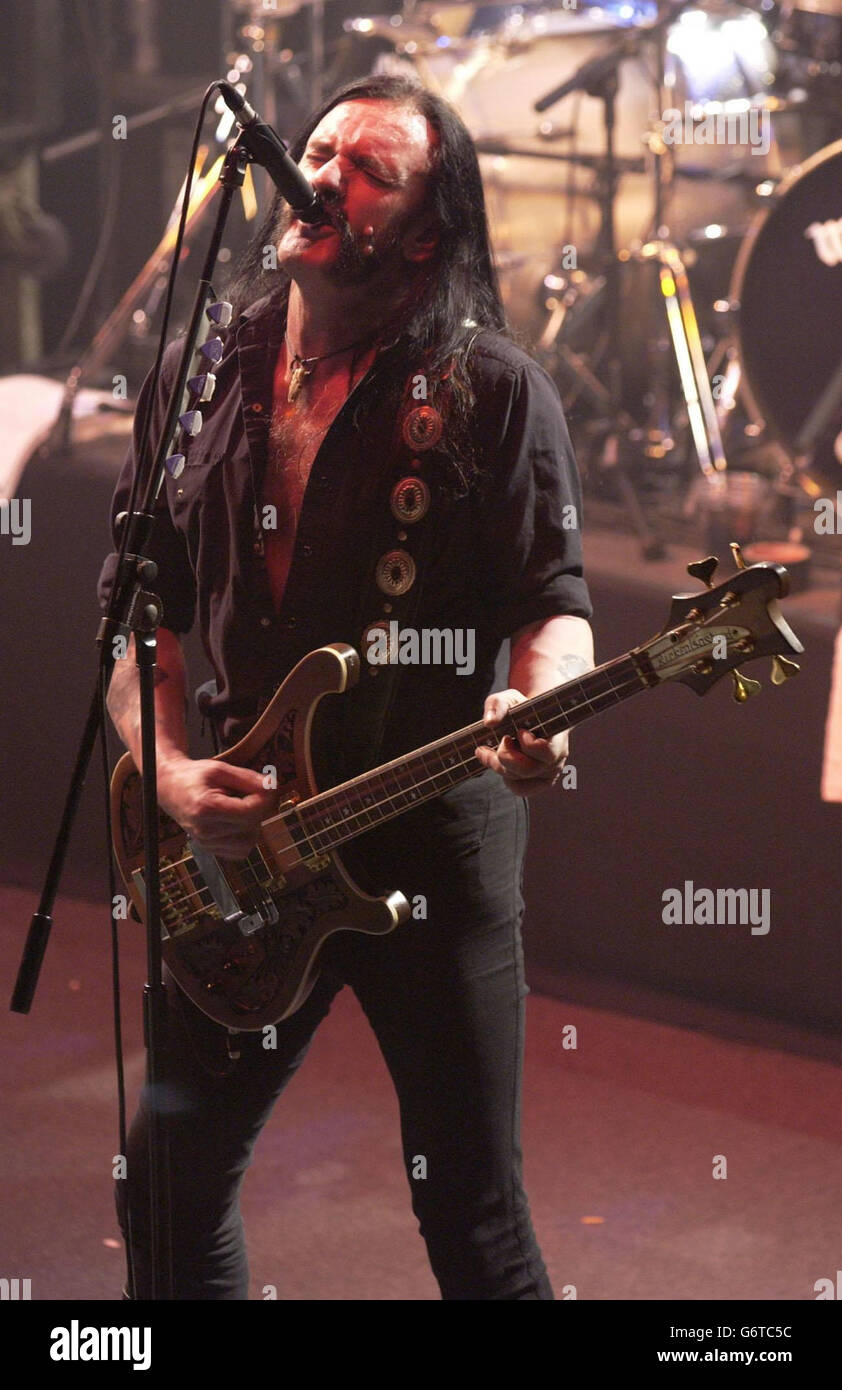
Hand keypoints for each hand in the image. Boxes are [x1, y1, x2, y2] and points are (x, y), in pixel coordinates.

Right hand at [156, 756, 276, 857]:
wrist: (170, 788)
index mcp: (206, 808)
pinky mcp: (209, 848)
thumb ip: (248, 779)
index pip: (250, 812)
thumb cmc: (194, 776)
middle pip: (251, 826)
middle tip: (247, 792)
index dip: (265, 798)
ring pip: (249, 842)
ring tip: (239, 806)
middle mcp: (204, 830)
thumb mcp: (221, 769)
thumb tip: (272, 787)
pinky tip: (237, 820)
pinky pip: (240, 850)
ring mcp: (206, 842)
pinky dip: (245, 837)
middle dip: (257, 808)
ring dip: (252, 824)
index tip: (265, 785)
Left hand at [476, 689, 568, 796]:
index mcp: (556, 738)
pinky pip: (519, 789)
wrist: (535, 719)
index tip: (519, 732)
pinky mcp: (539, 783)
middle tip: (502, 740)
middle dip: (506, 756)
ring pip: (520, 781)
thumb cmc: (524, 708)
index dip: (529, 745)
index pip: (546, 752)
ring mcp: (549, 774)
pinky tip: (497, 761)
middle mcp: (556, 759)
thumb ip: (499, 705)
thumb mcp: (510, 698)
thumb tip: (489, 722)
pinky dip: (505, 776)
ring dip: (499, 765)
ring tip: (491, 750)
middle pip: (527, 770)